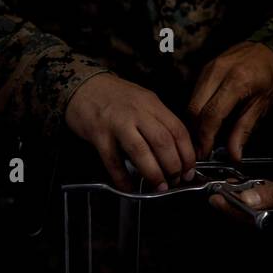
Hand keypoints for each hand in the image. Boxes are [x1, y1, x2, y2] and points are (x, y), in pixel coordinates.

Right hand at [65, 72, 195, 190]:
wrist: (82, 85)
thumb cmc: (114, 96)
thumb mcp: (142, 100)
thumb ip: (158, 120)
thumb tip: (175, 150)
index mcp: (152, 103)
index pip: (177, 130)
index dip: (187, 153)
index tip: (189, 170)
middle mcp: (137, 112)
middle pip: (162, 141)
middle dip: (173, 166)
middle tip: (175, 181)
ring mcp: (117, 123)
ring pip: (140, 152)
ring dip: (153, 173)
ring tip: (159, 187)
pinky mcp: (98, 135)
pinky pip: (113, 161)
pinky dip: (122, 177)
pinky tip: (129, 187)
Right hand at [187, 41, 272, 159]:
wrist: (272, 47)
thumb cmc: (272, 75)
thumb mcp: (263, 104)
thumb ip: (245, 129)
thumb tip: (234, 155)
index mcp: (236, 81)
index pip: (211, 115)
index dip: (204, 138)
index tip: (203, 154)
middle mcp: (218, 72)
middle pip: (194, 109)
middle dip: (195, 133)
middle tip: (201, 150)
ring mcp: (209, 68)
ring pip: (191, 101)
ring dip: (194, 122)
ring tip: (203, 138)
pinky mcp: (206, 68)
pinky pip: (195, 93)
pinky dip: (197, 109)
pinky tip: (205, 120)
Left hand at [210, 156, 272, 232]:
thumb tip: (246, 200)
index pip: (255, 222)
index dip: (232, 212)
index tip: (214, 199)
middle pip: (257, 231)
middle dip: (236, 214)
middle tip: (221, 196)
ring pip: (265, 231)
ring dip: (248, 216)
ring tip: (233, 198)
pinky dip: (263, 217)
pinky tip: (256, 204)